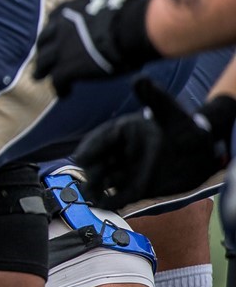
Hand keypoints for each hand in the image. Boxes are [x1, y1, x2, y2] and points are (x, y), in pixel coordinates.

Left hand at [34, 0, 159, 96]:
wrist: (130, 32)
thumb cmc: (126, 12)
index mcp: (67, 11)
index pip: (52, 21)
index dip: (53, 31)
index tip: (55, 37)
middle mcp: (58, 29)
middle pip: (42, 42)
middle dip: (43, 51)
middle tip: (45, 59)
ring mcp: (60, 51)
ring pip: (42, 64)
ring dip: (42, 71)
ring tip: (42, 78)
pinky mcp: (66, 69)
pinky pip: (56, 82)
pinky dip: (59, 89)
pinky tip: (65, 94)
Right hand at [73, 77, 234, 206]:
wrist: (204, 152)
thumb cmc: (186, 128)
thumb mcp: (171, 113)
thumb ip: (154, 98)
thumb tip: (140, 80)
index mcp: (122, 132)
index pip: (100, 140)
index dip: (90, 149)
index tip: (81, 158)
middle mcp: (120, 152)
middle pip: (97, 162)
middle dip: (91, 171)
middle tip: (91, 180)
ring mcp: (126, 170)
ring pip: (103, 182)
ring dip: (95, 189)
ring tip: (91, 197)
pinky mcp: (136, 188)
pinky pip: (119, 198)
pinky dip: (110, 203)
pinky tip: (103, 206)